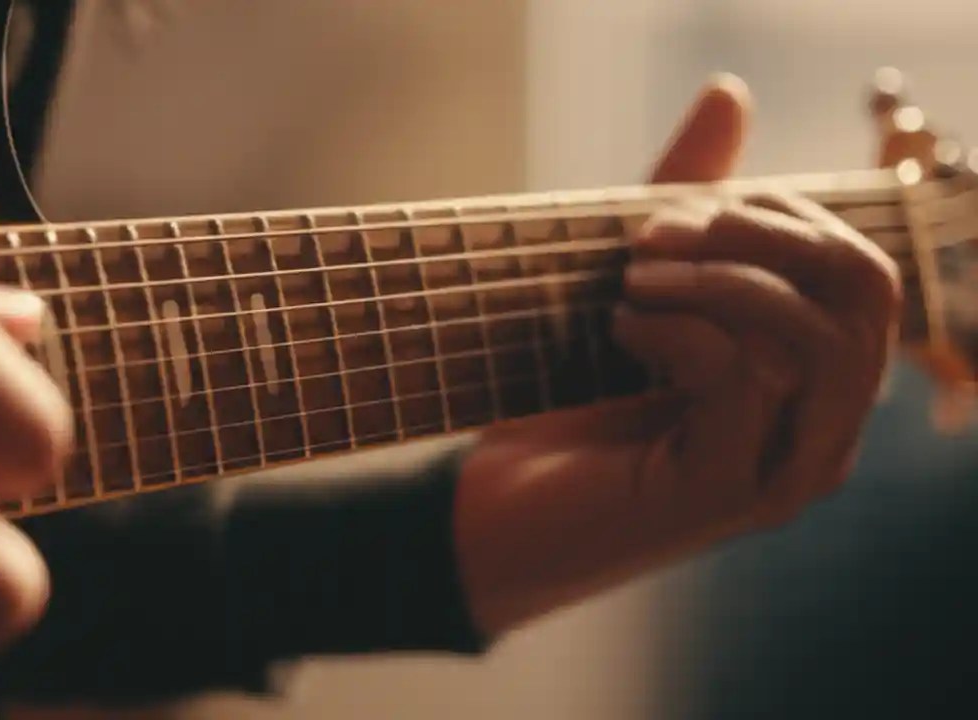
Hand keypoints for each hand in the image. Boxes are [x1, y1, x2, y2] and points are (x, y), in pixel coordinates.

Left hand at [453, 74, 901, 637]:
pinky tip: (619, 330)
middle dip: (763, 233)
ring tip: (631, 278)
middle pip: (865, 294)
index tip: (679, 204)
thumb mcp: (637, 287)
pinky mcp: (722, 493)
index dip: (782, 213)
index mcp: (808, 384)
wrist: (487, 514)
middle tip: (658, 228)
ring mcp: (776, 470)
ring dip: (714, 279)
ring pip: (811, 335)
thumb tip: (729, 93)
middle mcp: (815, 432)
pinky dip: (677, 328)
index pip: (859, 271)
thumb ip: (687, 202)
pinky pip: (743, 374)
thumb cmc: (562, 403)